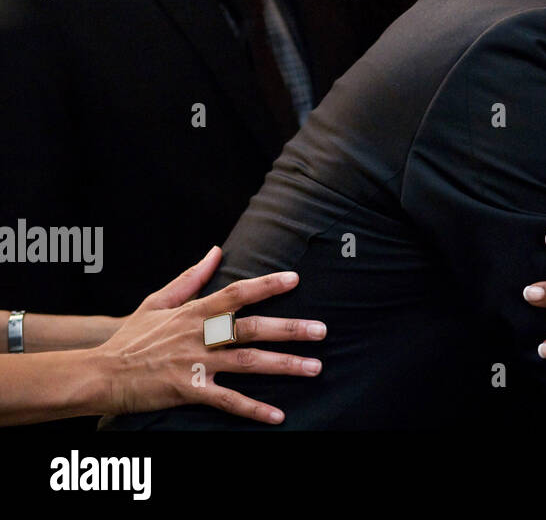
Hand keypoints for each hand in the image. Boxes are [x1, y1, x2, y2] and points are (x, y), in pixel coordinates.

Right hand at [94, 246, 326, 423]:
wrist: (101, 375)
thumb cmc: (131, 338)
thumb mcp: (158, 301)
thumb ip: (191, 278)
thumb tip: (216, 251)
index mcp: (195, 311)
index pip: (237, 293)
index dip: (267, 285)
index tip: (295, 279)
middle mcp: (200, 335)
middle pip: (252, 329)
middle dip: (290, 329)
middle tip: (322, 330)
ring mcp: (196, 363)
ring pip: (248, 363)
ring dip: (284, 366)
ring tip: (315, 367)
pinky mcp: (190, 391)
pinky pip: (228, 401)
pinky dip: (253, 409)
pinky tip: (278, 416)